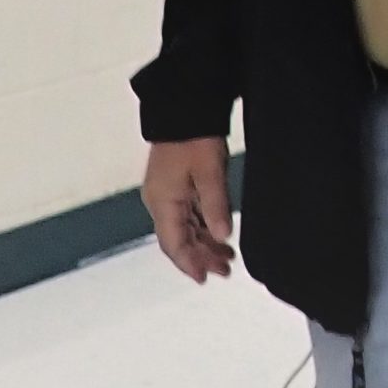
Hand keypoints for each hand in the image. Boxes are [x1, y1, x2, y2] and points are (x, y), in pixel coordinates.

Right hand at [141, 138, 234, 283]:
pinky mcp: (176, 183)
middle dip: (201, 256)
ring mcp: (167, 192)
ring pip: (185, 227)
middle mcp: (160, 201)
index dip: (189, 264)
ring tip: (227, 255)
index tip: (205, 278)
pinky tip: (218, 233)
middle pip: (179, 239)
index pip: (174, 244)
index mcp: (163, 202)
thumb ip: (215, 206)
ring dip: (204, 242)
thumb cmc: (193, 137)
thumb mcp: (210, 173)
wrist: (184, 108)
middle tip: (225, 269)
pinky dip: (203, 226)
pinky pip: (188, 213)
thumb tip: (222, 237)